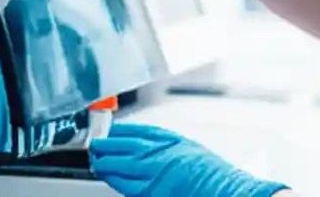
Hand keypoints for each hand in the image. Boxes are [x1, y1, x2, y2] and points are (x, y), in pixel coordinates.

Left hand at [89, 123, 287, 196]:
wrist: (224, 192)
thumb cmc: (213, 177)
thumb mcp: (190, 151)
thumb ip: (167, 148)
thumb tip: (146, 148)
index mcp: (170, 140)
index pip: (137, 130)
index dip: (119, 130)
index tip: (109, 129)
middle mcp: (159, 153)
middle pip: (122, 145)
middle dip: (105, 144)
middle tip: (94, 144)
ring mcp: (153, 172)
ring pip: (118, 164)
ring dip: (103, 161)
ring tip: (95, 159)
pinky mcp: (150, 192)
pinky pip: (124, 184)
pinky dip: (113, 178)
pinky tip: (106, 175)